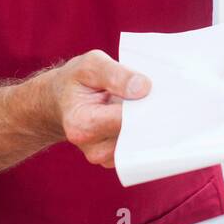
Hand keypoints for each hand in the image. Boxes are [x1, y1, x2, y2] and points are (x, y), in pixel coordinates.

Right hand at [51, 50, 150, 168]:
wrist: (60, 101)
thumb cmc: (76, 81)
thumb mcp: (91, 65)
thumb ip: (116, 74)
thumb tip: (144, 88)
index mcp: (81, 122)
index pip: (124, 120)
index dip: (145, 106)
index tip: (160, 94)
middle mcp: (90, 144)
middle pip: (135, 135)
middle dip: (150, 117)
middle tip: (163, 99)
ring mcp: (102, 155)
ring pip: (139, 144)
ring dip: (147, 124)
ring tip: (145, 104)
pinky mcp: (112, 158)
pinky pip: (136, 149)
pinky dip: (143, 132)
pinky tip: (140, 116)